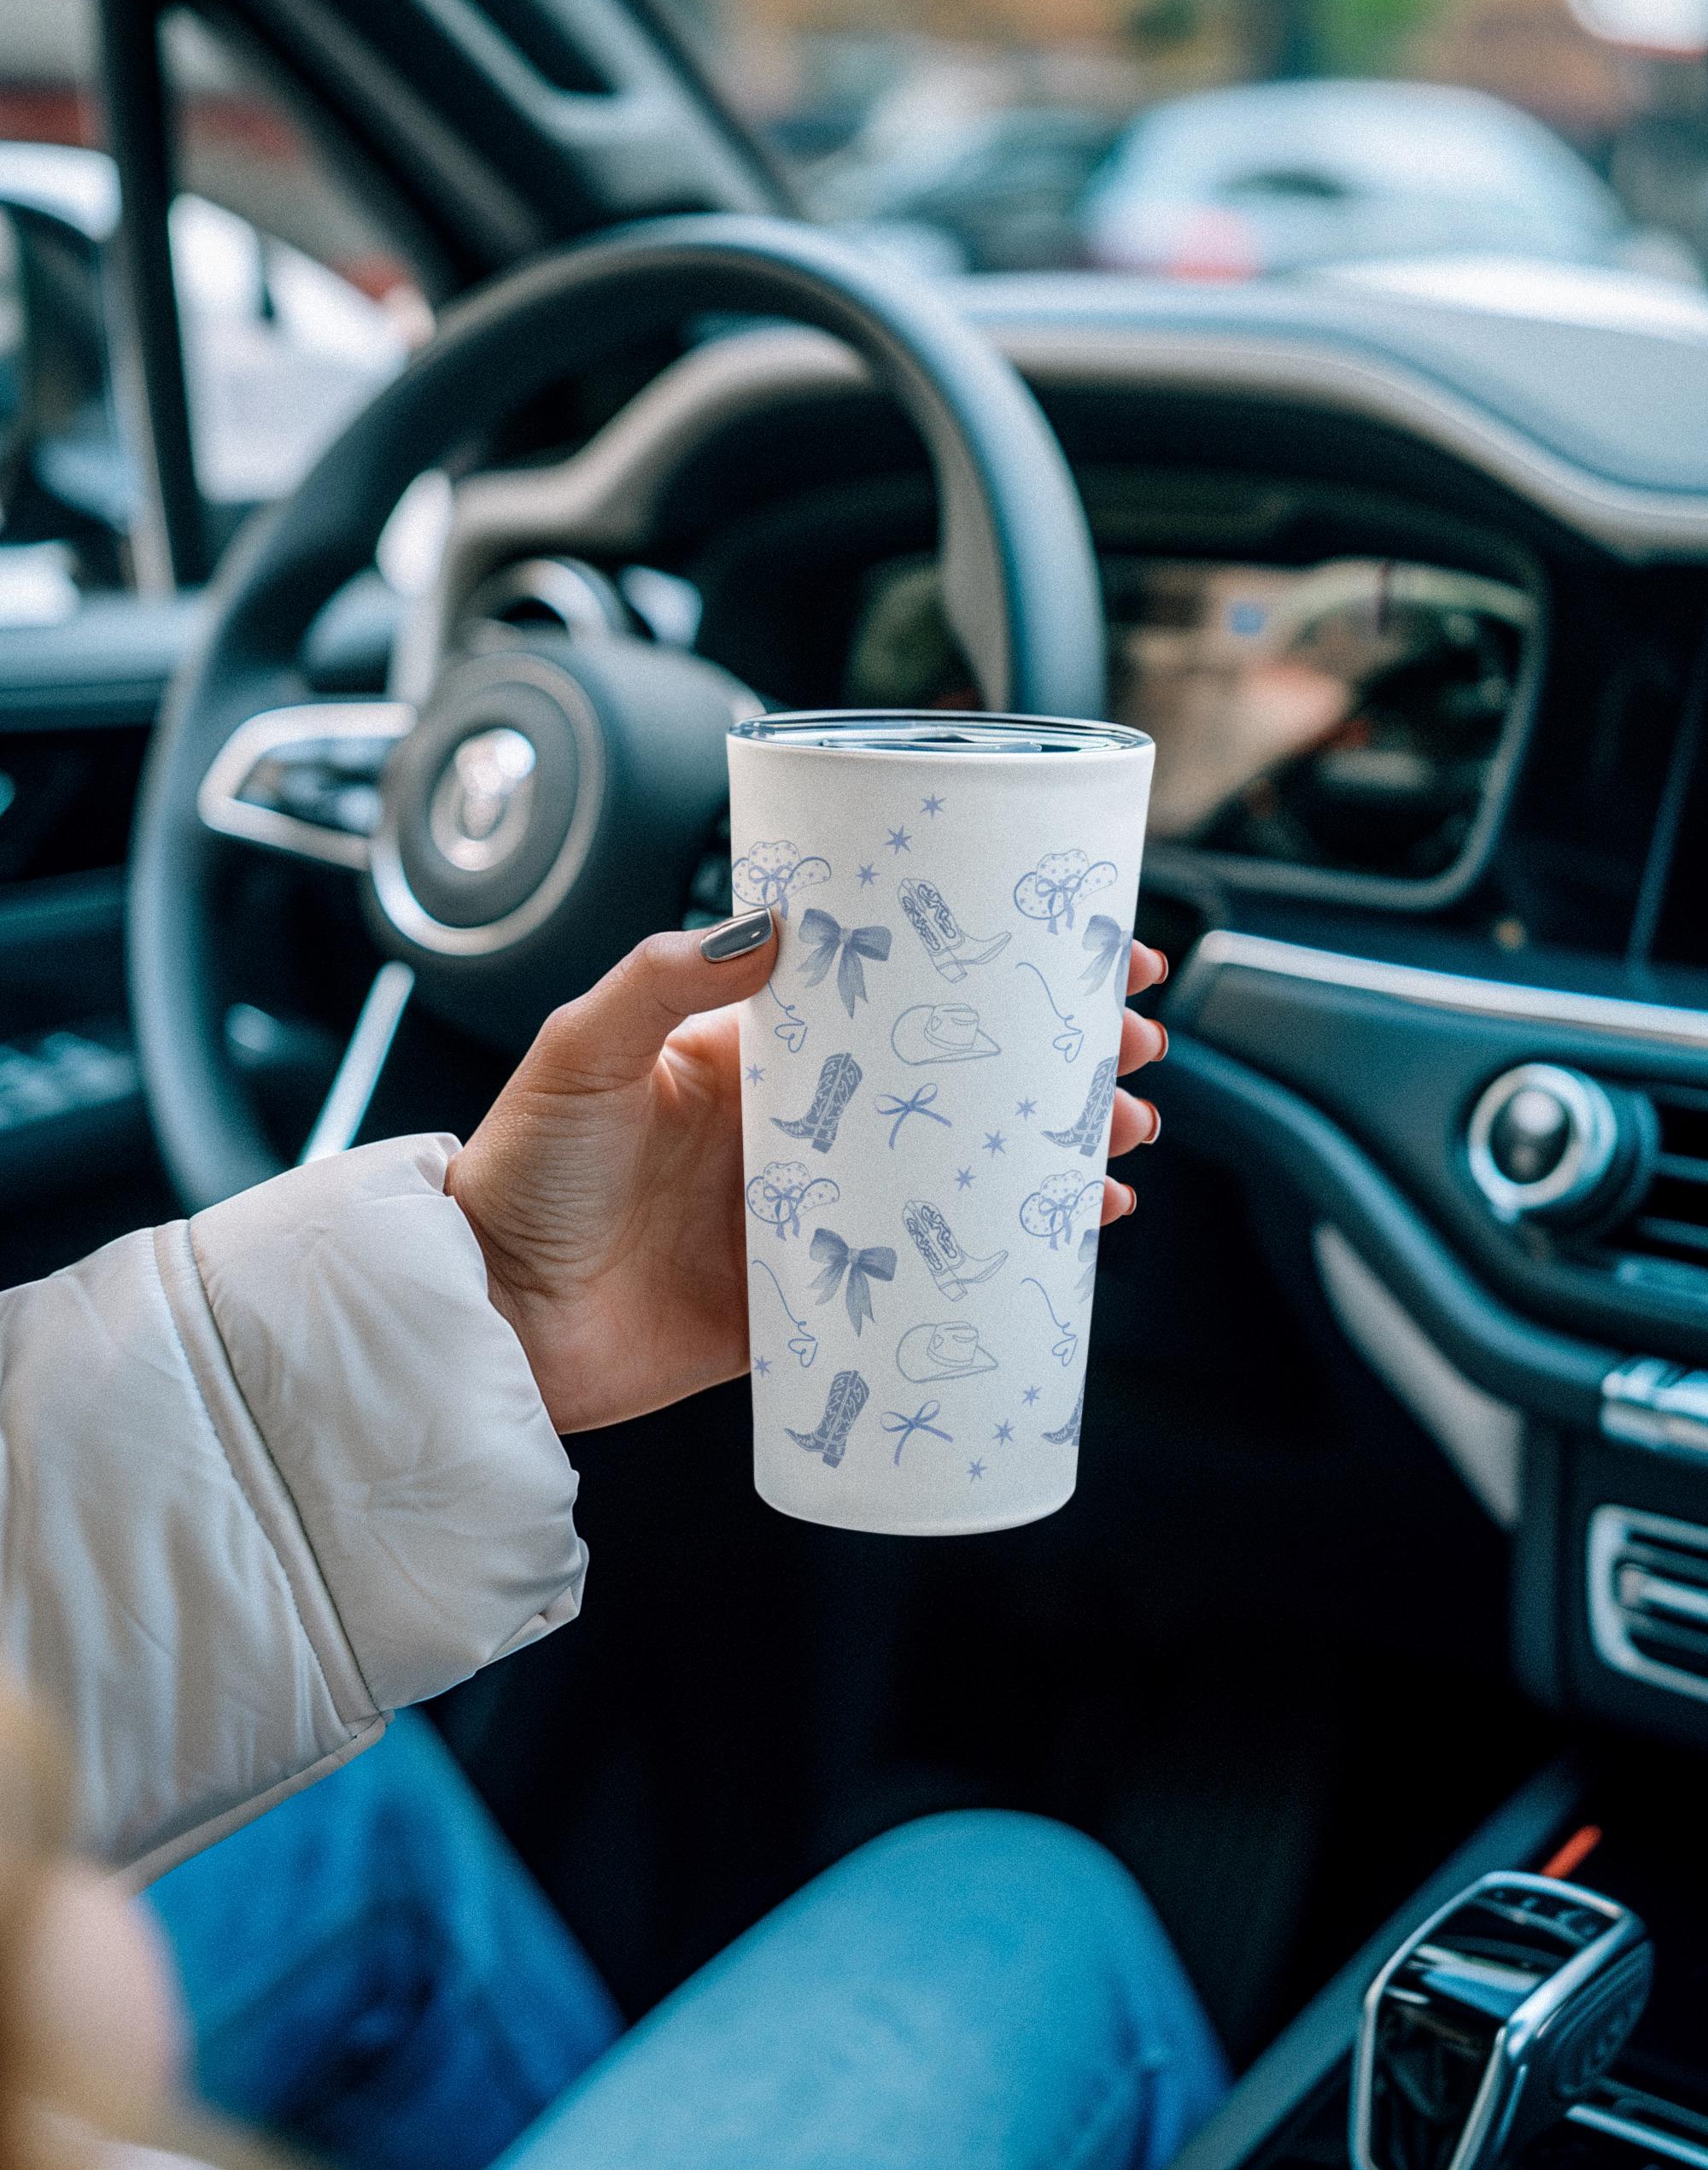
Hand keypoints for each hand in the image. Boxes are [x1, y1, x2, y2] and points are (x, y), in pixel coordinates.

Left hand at [448, 918, 1169, 1433]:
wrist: (491, 1324)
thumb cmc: (522, 1178)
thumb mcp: (583, 1055)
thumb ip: (659, 982)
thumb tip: (768, 922)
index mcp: (754, 1048)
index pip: (894, 987)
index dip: (983, 962)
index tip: (1070, 944)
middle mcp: (801, 1120)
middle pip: (956, 1071)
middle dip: (1054, 1051)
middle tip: (1132, 1044)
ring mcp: (819, 1207)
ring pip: (966, 1162)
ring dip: (1053, 1141)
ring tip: (1128, 1130)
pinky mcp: (819, 1296)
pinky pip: (934, 1266)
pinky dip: (1011, 1244)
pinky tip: (1074, 1229)